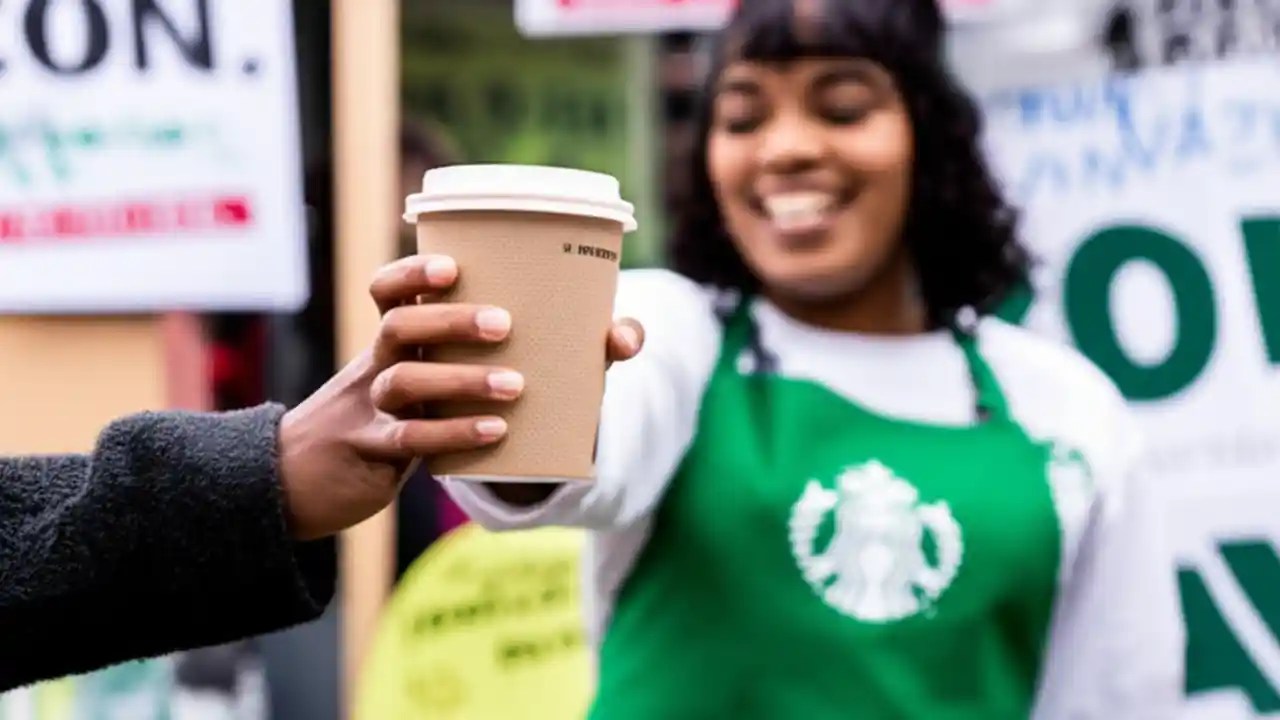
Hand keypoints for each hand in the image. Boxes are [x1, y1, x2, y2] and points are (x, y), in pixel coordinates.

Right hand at [275, 254, 642, 539]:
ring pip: (406, 383)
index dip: (412, 273)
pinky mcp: (375, 455)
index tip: (454, 267)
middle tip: (503, 324)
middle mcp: (377, 367)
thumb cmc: (414, 418)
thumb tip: (625, 336)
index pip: (387, 291)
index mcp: (393, 342)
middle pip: (398, 326)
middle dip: (449, 319)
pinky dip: (454, 433)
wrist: (315, 483)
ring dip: (461, 380)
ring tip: (515, 386)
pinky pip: (410, 440)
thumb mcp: (451, 386)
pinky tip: (496, 432)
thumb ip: (544, 357)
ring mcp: (371, 410)